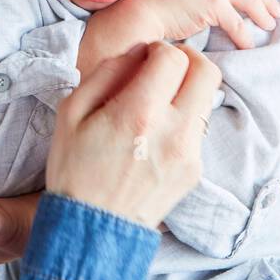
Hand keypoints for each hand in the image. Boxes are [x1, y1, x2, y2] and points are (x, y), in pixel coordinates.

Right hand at [47, 40, 216, 227]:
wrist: (92, 230)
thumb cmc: (75, 169)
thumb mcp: (71, 112)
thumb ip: (107, 72)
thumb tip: (138, 52)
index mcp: (138, 113)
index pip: (174, 57)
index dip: (160, 49)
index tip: (146, 60)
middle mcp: (172, 131)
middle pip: (208, 71)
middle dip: (188, 60)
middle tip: (165, 69)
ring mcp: (189, 153)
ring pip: (208, 98)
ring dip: (188, 90)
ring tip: (159, 102)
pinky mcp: (195, 170)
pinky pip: (199, 128)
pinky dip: (184, 119)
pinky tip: (158, 133)